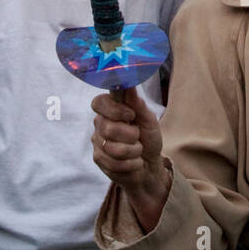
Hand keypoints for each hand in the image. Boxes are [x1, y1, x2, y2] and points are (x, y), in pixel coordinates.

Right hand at [92, 88, 169, 227]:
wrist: (150, 164)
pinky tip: (133, 162)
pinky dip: (131, 164)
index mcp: (110, 109)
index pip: (99, 103)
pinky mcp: (99, 159)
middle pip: (108, 128)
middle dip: (131, 135)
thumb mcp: (148, 120)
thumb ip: (137, 104)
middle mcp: (100, 124)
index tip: (131, 115)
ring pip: (113, 148)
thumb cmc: (148, 138)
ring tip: (137, 150)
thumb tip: (129, 84)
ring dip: (134, 151)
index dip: (115, 110)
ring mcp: (97, 142)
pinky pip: (114, 163)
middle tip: (138, 136)